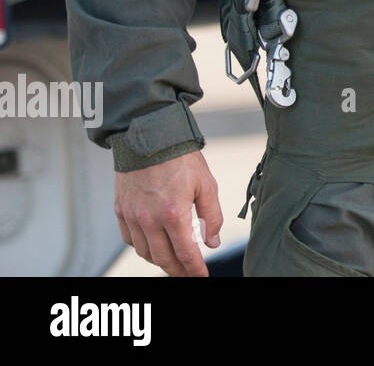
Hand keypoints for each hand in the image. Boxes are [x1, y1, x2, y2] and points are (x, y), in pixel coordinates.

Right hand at [114, 150, 221, 276]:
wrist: (149, 137)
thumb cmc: (181, 158)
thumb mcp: (206, 184)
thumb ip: (211, 216)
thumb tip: (212, 243)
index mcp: (173, 213)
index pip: (185, 253)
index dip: (194, 269)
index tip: (201, 278)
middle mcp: (149, 219)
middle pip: (163, 258)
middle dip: (177, 271)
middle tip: (188, 275)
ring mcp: (132, 216)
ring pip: (144, 252)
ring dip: (159, 261)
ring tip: (173, 262)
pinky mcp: (120, 210)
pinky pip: (129, 239)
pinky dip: (142, 247)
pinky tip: (153, 246)